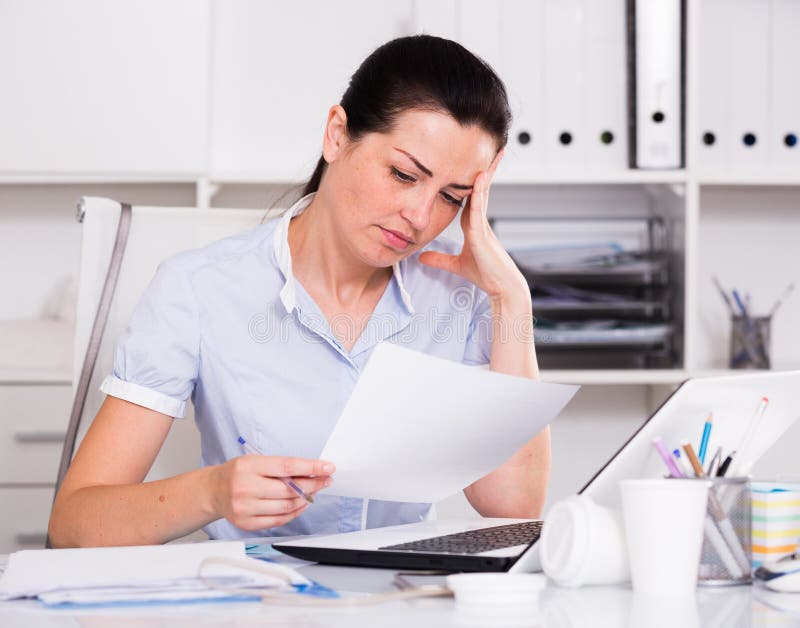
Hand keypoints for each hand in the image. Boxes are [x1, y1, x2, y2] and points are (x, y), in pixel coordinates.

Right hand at [211, 455, 334, 530]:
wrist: (213, 490)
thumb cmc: (238, 473)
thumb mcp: (256, 461)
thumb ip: (281, 467)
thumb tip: (311, 473)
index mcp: (249, 466)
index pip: (287, 467)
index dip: (311, 468)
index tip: (328, 467)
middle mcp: (246, 487)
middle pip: (289, 489)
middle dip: (313, 485)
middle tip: (326, 480)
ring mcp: (245, 508)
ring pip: (286, 507)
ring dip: (306, 499)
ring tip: (314, 492)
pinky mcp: (246, 523)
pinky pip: (278, 520)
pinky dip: (294, 513)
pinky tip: (301, 504)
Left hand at [418, 149, 527, 304]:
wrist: (502, 288)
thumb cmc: (486, 275)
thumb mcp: (456, 264)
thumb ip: (440, 259)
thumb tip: (422, 256)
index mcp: (473, 225)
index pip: (469, 196)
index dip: (466, 179)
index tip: (465, 162)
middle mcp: (479, 221)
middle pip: (479, 188)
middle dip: (483, 168)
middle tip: (487, 146)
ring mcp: (482, 224)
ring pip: (482, 193)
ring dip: (484, 172)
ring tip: (489, 151)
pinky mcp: (482, 232)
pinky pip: (479, 207)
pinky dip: (479, 191)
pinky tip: (478, 177)